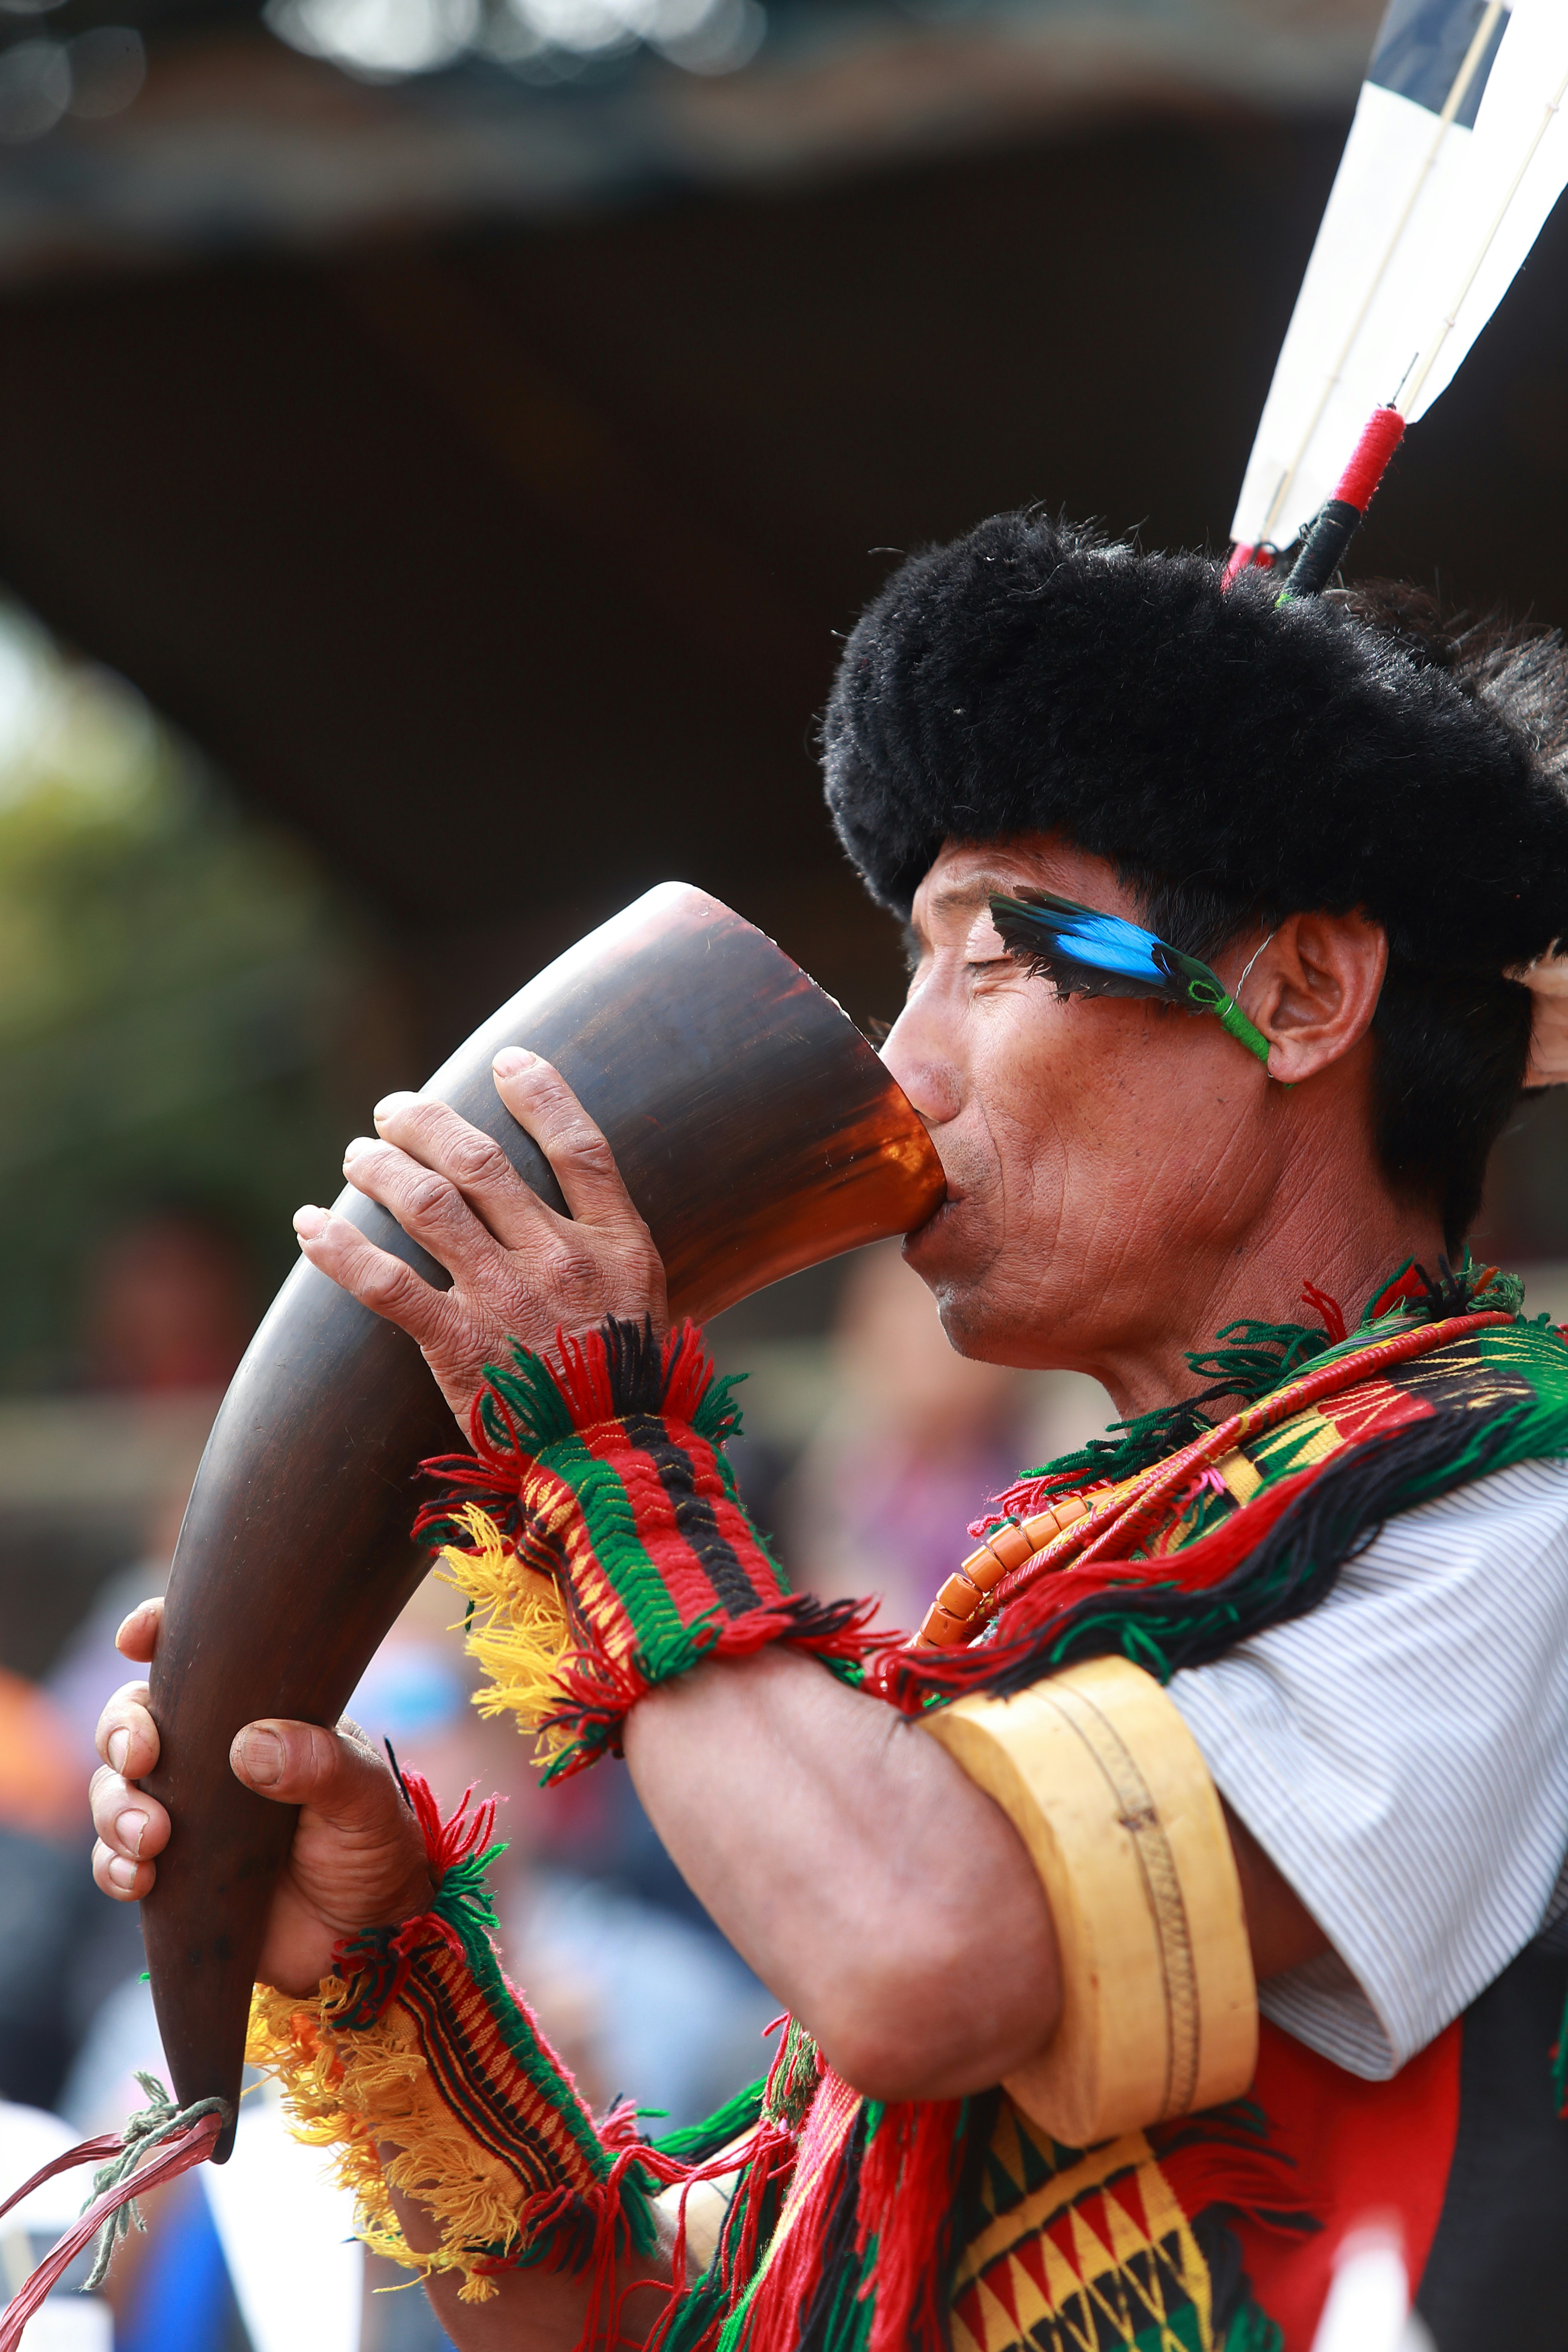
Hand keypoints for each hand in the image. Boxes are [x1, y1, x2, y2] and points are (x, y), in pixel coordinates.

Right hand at [91, 1597, 432, 1995]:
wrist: (369, 1939)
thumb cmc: (373, 1849)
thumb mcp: (367, 1800)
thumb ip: (323, 1767)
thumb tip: (252, 1746)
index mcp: (258, 1715)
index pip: (198, 1658)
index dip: (158, 1634)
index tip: (137, 1636)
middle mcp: (210, 1758)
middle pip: (133, 1722)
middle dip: (121, 1732)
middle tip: (141, 1758)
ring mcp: (184, 1816)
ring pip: (113, 1791)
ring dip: (116, 1809)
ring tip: (153, 1837)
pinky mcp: (170, 1876)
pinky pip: (116, 1862)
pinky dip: (115, 1867)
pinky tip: (140, 1878)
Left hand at [294, 1049, 667, 1423]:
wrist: (611, 1467)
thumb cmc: (626, 1391)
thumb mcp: (644, 1306)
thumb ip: (607, 1255)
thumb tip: (569, 1209)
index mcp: (616, 1248)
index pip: (581, 1146)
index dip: (543, 1095)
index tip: (507, 1060)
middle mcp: (560, 1262)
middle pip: (483, 1163)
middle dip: (428, 1123)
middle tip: (394, 1110)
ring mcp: (508, 1301)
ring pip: (429, 1206)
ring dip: (381, 1169)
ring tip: (357, 1154)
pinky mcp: (459, 1347)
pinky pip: (386, 1284)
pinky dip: (340, 1248)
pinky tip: (310, 1223)